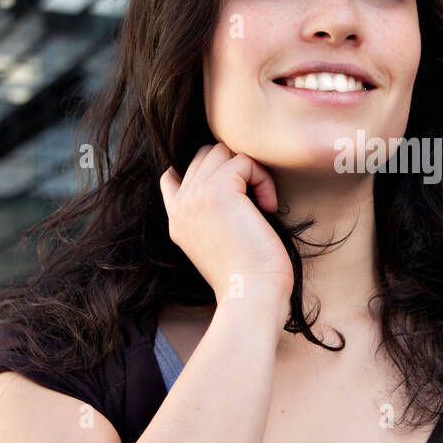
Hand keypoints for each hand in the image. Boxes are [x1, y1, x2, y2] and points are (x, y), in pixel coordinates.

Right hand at [159, 143, 292, 308]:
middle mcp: (180, 205)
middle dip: (235, 168)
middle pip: (205, 155)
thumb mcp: (218, 240)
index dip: (207, 172)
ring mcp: (194, 195)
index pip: (173, 174)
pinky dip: (263, 178)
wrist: (251, 292)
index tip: (237, 193)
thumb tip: (234, 182)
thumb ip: (211, 212)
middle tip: (255, 201)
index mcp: (176, 219)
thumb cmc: (249, 273)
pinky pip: (244, 160)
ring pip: (222, 151)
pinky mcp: (216, 190)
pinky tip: (269, 206)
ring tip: (262, 203)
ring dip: (250, 170)